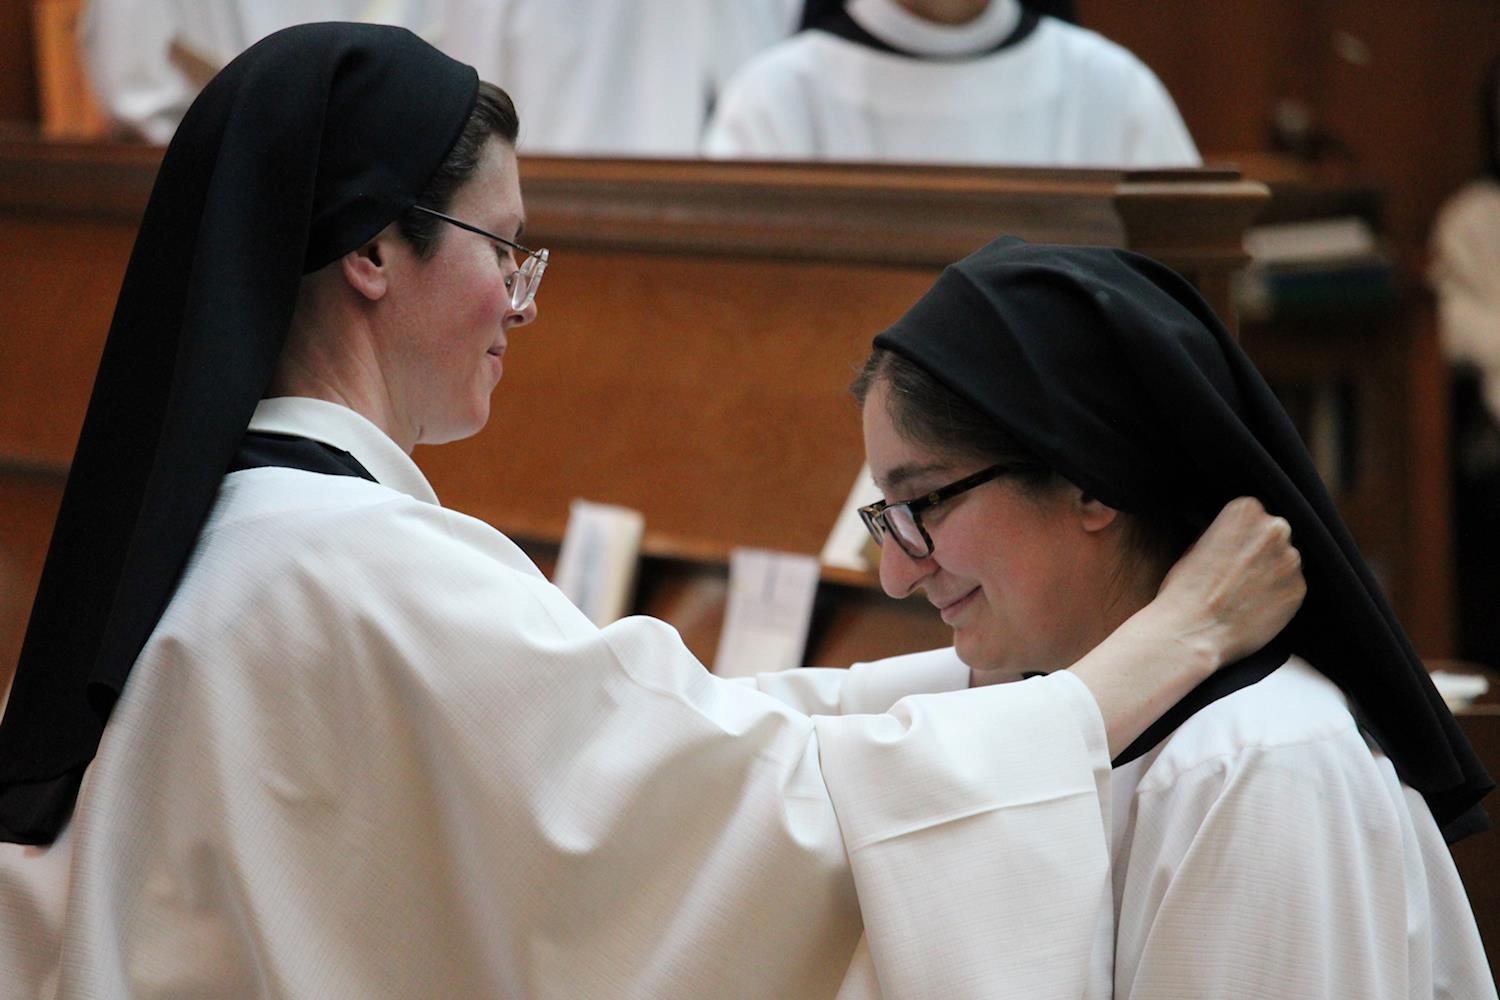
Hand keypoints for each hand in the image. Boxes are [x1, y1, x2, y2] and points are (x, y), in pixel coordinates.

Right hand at [1155, 497, 1305, 666]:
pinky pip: (1291, 587)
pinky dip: (1277, 596)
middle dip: (1259, 550)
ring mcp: (1290, 559)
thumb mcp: (1196, 544)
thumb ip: (1226, 533)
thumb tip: (1238, 538)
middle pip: (1273, 534)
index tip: (1229, 550)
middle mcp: (1275, 528)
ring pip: (1284, 561)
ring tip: (1243, 593)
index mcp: (1246, 509)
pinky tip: (1253, 607)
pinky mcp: (1298, 589)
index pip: (1252, 513)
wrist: (1193, 630)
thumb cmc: (1185, 589)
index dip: (1239, 534)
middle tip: (1237, 573)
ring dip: (1270, 573)